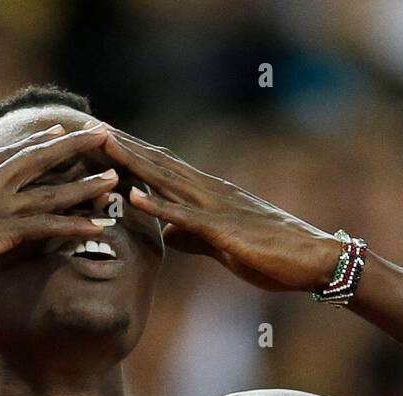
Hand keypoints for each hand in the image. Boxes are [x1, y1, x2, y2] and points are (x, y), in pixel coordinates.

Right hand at [0, 124, 116, 289]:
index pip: (9, 153)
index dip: (36, 141)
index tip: (57, 129)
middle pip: (39, 159)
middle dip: (73, 146)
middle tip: (102, 133)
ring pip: (52, 192)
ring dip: (86, 185)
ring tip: (114, 179)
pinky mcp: (4, 232)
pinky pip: (48, 227)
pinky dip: (76, 225)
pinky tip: (99, 226)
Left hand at [102, 128, 343, 291]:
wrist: (314, 260)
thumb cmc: (273, 254)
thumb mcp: (222, 245)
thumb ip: (192, 236)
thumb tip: (167, 234)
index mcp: (208, 195)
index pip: (162, 169)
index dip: (131, 155)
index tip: (100, 142)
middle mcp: (209, 192)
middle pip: (158, 164)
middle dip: (123, 148)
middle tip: (88, 128)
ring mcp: (216, 208)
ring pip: (167, 180)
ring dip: (133, 163)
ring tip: (102, 145)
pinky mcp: (224, 230)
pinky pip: (186, 217)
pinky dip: (159, 206)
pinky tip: (134, 197)